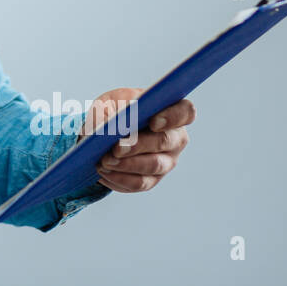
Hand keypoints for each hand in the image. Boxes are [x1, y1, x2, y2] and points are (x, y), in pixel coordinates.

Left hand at [79, 86, 194, 193]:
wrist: (101, 133)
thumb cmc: (112, 111)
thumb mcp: (109, 102)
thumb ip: (113, 110)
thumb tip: (113, 125)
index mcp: (170, 111)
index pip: (185, 112)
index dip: (173, 117)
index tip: (153, 122)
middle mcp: (175, 138)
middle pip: (166, 141)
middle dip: (139, 145)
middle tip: (117, 148)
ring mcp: (167, 161)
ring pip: (153, 165)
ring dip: (127, 164)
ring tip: (105, 161)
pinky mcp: (152, 179)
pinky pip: (140, 183)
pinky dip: (119, 177)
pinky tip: (104, 171)